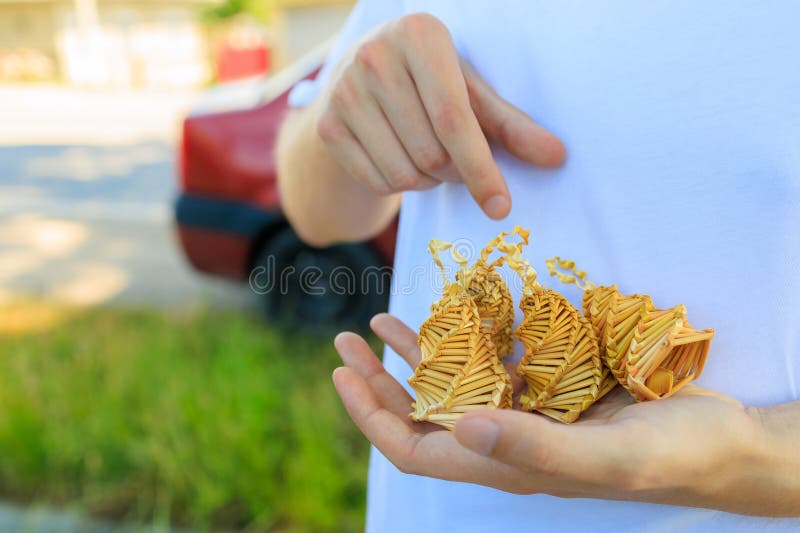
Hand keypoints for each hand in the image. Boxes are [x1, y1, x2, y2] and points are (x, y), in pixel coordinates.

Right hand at [316, 13, 565, 219]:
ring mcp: (343, 91)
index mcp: (419, 34)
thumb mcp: (469, 90)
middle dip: (456, 172)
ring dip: (429, 180)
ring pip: (405, 173)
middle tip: (459, 162)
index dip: (481, 168)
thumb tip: (557, 157)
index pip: (454, 119)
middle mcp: (374, 56)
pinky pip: (379, 182)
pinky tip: (400, 158)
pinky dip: (400, 185)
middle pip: (432, 152)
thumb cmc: (429, 83)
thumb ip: (510, 125)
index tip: (501, 206)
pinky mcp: (326, 125)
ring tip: (430, 156)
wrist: (358, 79)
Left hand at [332, 314, 795, 516]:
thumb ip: (531, 445)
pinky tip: (448, 314)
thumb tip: (456, 429)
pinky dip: (464, 339)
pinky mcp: (547, 387)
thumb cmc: (666, 455)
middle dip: (378, 382)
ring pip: (450, 385)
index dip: (373, 416)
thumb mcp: (602, 454)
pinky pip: (490, 362)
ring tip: (379, 324)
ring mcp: (524, 412)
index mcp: (503, 462)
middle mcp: (503, 439)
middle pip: (421, 416)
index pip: (415, 449)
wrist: (717, 440)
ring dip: (413, 358)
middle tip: (345, 342)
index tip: (344, 375)